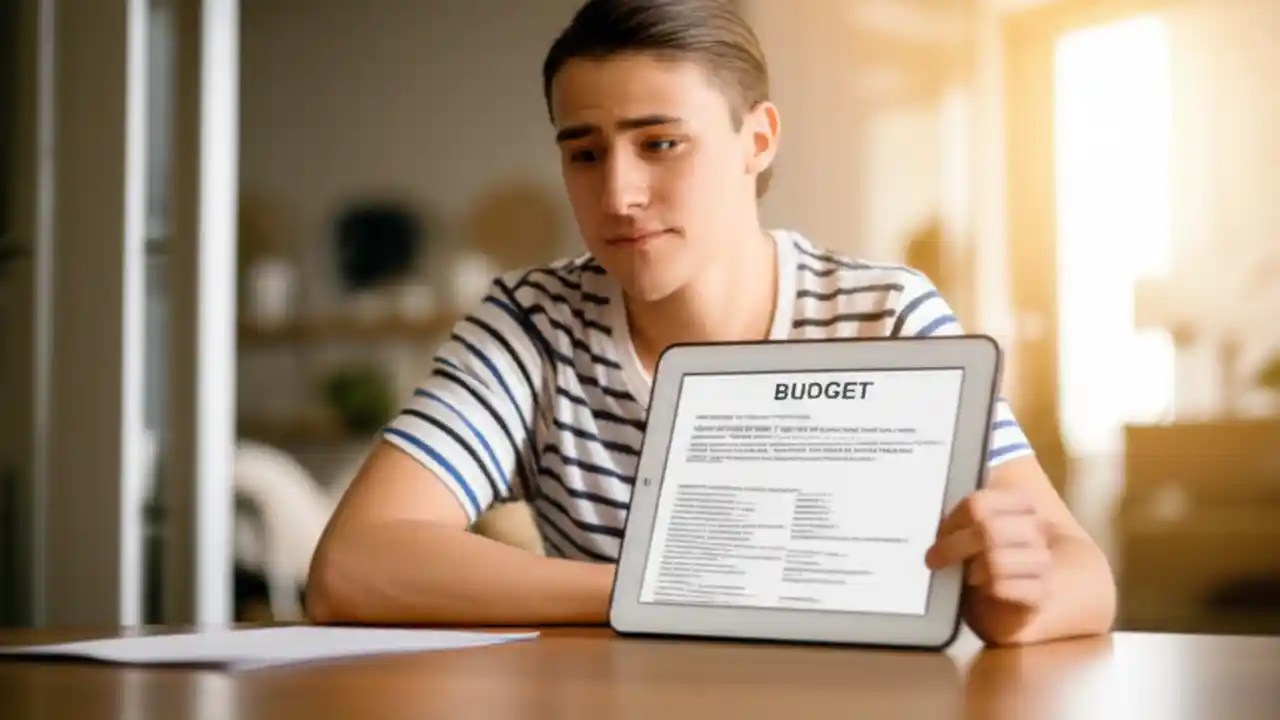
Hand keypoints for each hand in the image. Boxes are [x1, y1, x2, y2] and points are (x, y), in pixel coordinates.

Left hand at [924, 487, 1051, 607]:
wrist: (1002, 601)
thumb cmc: (980, 560)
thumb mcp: (968, 534)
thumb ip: (960, 521)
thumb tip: (927, 518)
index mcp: (1018, 503)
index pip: (980, 503)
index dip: (952, 521)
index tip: (938, 536)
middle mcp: (1036, 528)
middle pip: (989, 529)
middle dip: (954, 546)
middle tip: (935, 559)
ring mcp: (1042, 560)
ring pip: (998, 560)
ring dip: (974, 568)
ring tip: (968, 576)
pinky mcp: (1041, 592)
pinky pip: (1007, 586)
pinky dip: (989, 588)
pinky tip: (985, 589)